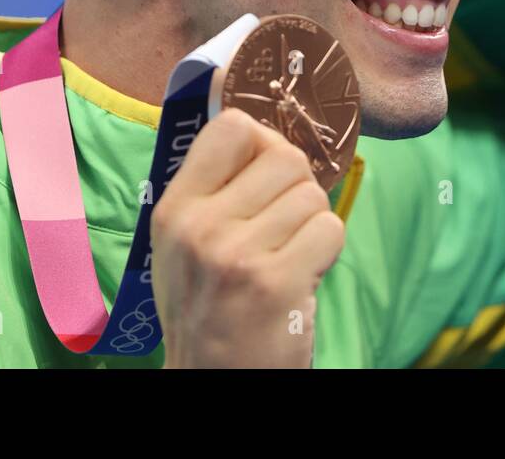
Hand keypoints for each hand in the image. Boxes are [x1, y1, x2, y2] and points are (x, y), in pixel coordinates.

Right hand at [151, 107, 344, 367]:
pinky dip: (326, 250)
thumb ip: (214, 188)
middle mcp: (200, 226)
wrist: (212, 378)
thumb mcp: (184, 242)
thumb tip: (261, 131)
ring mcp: (237, 254)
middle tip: (283, 223)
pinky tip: (302, 273)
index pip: (231, 127)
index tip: (264, 172)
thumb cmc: (208, 304)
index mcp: (174, 208)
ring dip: (311, 222)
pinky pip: (330, 229)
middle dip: (297, 186)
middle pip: (285, 156)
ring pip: (311, 194)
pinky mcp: (276, 282)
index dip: (262, 143)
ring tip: (288, 254)